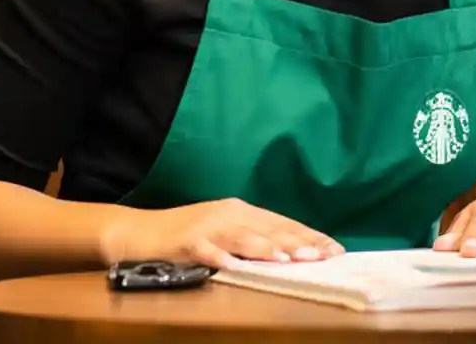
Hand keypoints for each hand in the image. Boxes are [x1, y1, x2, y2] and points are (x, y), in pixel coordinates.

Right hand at [103, 198, 344, 269]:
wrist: (141, 232)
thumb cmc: (188, 236)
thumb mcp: (227, 233)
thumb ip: (257, 240)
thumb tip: (295, 253)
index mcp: (242, 211)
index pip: (283, 223)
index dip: (309, 236)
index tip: (334, 249)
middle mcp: (228, 213)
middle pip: (269, 228)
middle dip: (297, 242)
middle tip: (322, 255)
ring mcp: (207, 225)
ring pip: (242, 237)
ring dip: (266, 248)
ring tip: (288, 258)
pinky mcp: (186, 240)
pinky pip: (205, 250)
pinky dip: (219, 257)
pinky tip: (233, 266)